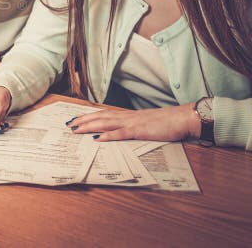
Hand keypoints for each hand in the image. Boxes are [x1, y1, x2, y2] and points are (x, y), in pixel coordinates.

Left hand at [67, 104, 199, 142]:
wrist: (183, 118)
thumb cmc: (166, 122)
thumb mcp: (146, 124)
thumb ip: (133, 127)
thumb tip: (120, 133)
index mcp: (128, 115)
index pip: (103, 114)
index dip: (88, 116)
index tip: (75, 119)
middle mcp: (127, 117)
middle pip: (100, 117)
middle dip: (83, 120)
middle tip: (69, 124)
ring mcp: (133, 123)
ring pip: (106, 123)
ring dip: (90, 126)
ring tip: (76, 129)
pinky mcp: (141, 130)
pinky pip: (122, 133)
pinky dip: (109, 135)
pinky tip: (98, 138)